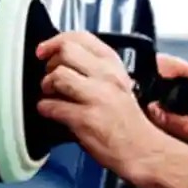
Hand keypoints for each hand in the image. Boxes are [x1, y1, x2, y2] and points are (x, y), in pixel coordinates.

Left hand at [34, 32, 156, 173]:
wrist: (143, 150)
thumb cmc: (127, 122)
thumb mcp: (118, 84)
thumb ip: (94, 69)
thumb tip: (62, 59)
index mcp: (113, 66)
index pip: (81, 37)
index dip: (56, 40)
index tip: (45, 50)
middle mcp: (107, 77)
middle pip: (66, 51)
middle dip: (50, 64)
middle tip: (50, 76)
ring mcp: (97, 97)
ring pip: (58, 76)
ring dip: (47, 86)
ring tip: (51, 95)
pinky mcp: (86, 119)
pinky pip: (52, 106)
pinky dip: (45, 109)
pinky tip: (52, 112)